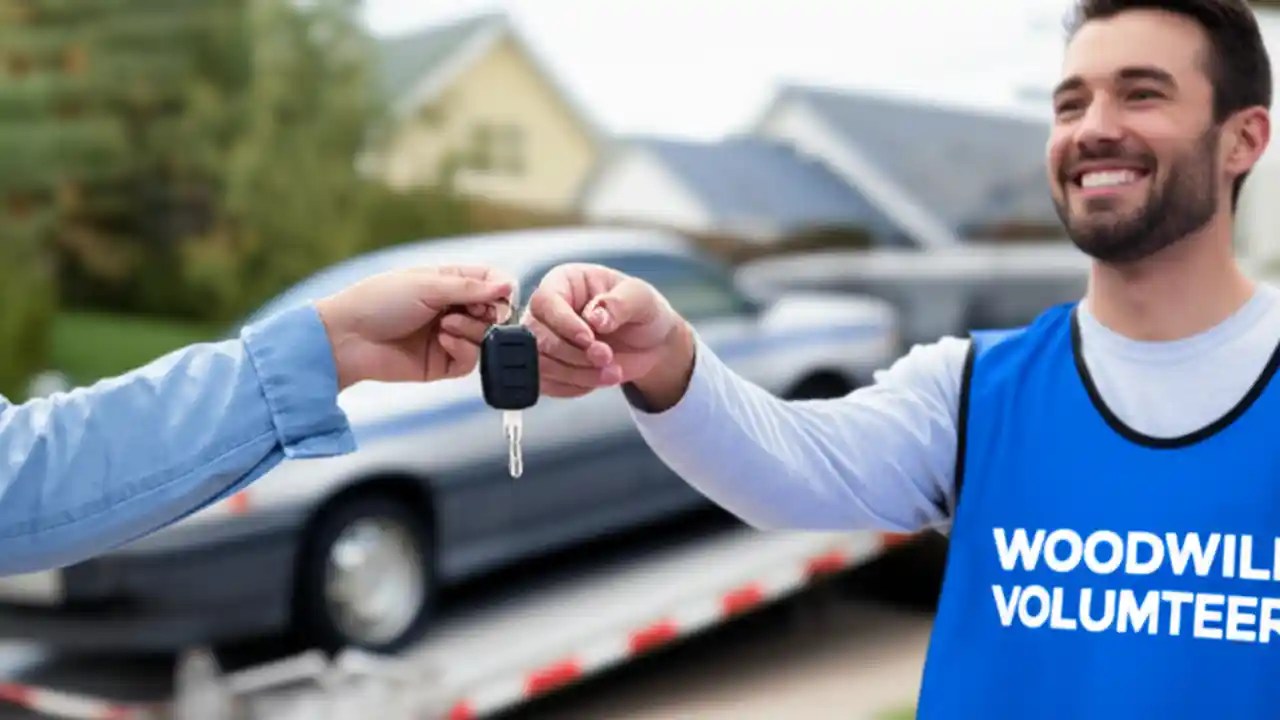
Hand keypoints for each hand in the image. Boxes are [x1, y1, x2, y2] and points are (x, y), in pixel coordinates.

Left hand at [315, 265, 514, 389]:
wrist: (346, 339)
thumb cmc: (378, 302)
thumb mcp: (426, 285)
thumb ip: (470, 288)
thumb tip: (509, 285)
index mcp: (448, 282)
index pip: (490, 281)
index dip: (501, 288)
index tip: (502, 294)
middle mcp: (452, 309)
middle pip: (494, 312)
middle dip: (489, 313)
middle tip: (474, 312)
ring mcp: (448, 337)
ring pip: (485, 338)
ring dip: (472, 331)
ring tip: (446, 326)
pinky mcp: (441, 364)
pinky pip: (469, 361)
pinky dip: (463, 350)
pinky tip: (443, 341)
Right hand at [515, 263, 693, 405]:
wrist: (650, 342)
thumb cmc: (641, 309)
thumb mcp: (641, 298)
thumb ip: (619, 304)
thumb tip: (594, 317)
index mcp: (564, 282)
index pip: (545, 301)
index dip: (563, 323)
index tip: (589, 339)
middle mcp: (547, 310)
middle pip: (537, 337)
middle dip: (574, 354)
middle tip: (607, 357)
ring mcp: (544, 340)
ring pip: (541, 364)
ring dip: (576, 374)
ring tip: (611, 372)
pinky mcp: (549, 368)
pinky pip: (548, 384)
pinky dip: (575, 386)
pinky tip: (599, 378)